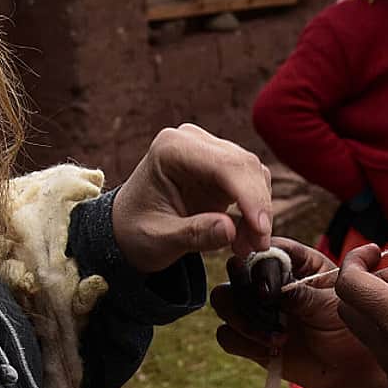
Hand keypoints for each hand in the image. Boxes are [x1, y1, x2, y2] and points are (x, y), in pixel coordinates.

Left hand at [112, 124, 271, 270]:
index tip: (261, 231)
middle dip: (258, 208)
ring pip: (254, 175)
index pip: (225, 165)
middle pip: (245, 167)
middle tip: (258, 246)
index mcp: (172, 148)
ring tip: (246, 246)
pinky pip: (252, 184)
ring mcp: (210, 151)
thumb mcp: (159, 241)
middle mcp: (193, 142)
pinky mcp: (222, 167)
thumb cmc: (136, 232)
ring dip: (259, 212)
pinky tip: (243, 236)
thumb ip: (194, 234)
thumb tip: (230, 229)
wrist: (126, 230)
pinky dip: (255, 211)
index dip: (250, 197)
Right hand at [211, 238, 387, 387]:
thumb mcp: (332, 306)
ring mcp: (256, 307)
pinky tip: (272, 350)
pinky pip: (225, 334)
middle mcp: (270, 279)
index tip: (271, 293)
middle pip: (235, 270)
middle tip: (269, 311)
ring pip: (223, 300)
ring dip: (243, 320)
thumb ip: (302, 293)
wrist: (347, 369)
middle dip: (246, 292)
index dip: (261, 267)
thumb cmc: (347, 329)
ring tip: (276, 337)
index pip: (265, 249)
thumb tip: (272, 291)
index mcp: (295, 261)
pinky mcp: (248, 336)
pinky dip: (243, 342)